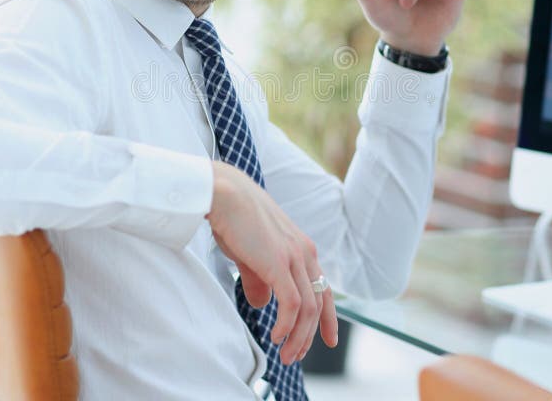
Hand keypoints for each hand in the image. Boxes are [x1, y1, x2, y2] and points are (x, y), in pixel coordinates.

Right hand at [207, 162, 338, 364]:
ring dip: (298, 336)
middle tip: (297, 356)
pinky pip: (292, 303)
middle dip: (311, 334)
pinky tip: (277, 336)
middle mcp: (305, 251)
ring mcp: (294, 256)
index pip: (322, 287)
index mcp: (301, 246)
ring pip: (308, 308)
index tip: (328, 338)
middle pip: (320, 301)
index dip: (328, 315)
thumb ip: (259, 278)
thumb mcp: (251, 252)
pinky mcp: (279, 263)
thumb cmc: (233, 218)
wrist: (223, 194)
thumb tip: (261, 303)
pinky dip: (287, 325)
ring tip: (286, 355)